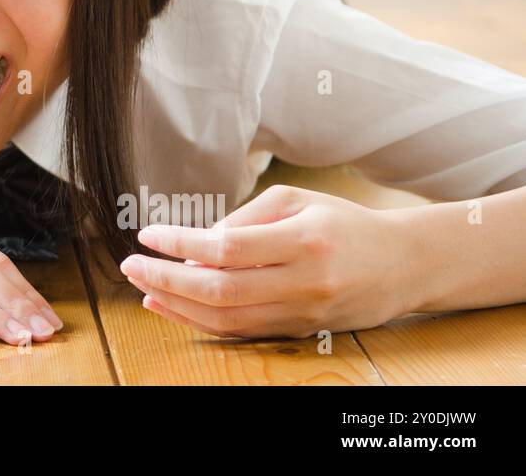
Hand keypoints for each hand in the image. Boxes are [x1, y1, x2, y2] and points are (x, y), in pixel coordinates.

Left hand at [119, 184, 415, 338]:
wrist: (403, 264)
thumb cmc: (342, 222)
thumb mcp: (295, 201)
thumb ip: (243, 218)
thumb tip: (195, 243)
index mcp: (305, 239)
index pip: (230, 248)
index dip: (182, 243)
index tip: (148, 235)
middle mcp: (306, 281)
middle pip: (223, 290)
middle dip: (168, 279)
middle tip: (131, 265)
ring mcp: (304, 312)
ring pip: (228, 319)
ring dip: (177, 305)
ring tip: (143, 287)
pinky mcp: (301, 331)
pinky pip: (241, 332)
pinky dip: (200, 321)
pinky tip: (172, 306)